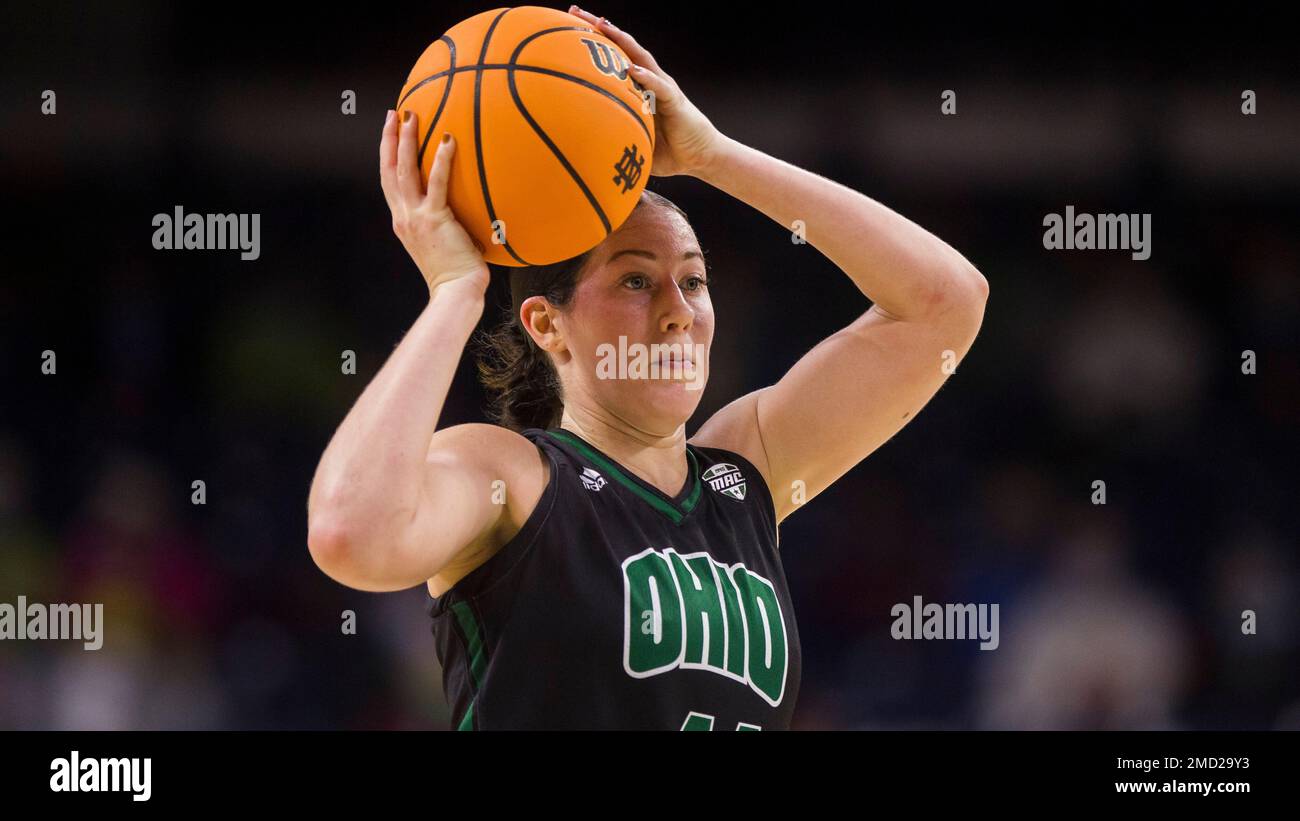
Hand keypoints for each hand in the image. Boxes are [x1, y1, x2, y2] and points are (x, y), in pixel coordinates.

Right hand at [379, 109, 489, 298]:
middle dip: (390, 139)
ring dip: (406, 141)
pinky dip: (441, 160)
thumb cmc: (456, 272)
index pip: (390, 182)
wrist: (455, 291)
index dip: (387, 155)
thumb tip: (460, 208)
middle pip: (389, 170)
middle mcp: (403, 217)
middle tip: (394, 113)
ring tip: (410, 115)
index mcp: (403, 221)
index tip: (390, 133)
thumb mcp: (440, 243)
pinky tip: (448, 140)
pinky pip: (437, 183)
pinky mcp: (434, 219)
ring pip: (404, 171)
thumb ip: (441, 223)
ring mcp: (415, 217)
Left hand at [568, 6, 724, 178]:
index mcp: (638, 87)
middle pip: (622, 46)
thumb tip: (583, 150)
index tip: (567, 24)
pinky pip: (659, 86)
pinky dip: (646, 77)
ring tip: (603, 25)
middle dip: (600, 27)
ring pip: (640, 56)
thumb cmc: (667, 152)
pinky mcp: (674, 100)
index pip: (613, 57)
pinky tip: (632, 69)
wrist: (700, 157)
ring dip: (621, 40)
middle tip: (575, 11)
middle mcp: (649, 80)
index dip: (593, 41)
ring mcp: (662, 87)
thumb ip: (611, 140)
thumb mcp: (632, 143)